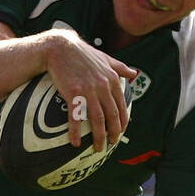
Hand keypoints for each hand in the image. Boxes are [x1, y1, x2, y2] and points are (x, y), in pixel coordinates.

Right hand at [43, 28, 137, 152]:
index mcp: (112, 79)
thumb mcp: (105, 58)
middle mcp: (103, 86)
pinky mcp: (73, 93)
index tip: (120, 132)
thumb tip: (134, 73)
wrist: (60, 47)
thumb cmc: (82, 53)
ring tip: (98, 148)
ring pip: (97, 119)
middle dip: (113, 132)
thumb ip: (120, 67)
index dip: (122, 121)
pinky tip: (75, 143)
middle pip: (111, 115)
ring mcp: (88, 90)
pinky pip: (76, 117)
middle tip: (111, 144)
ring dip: (98, 137)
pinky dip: (76, 132)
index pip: (121, 105)